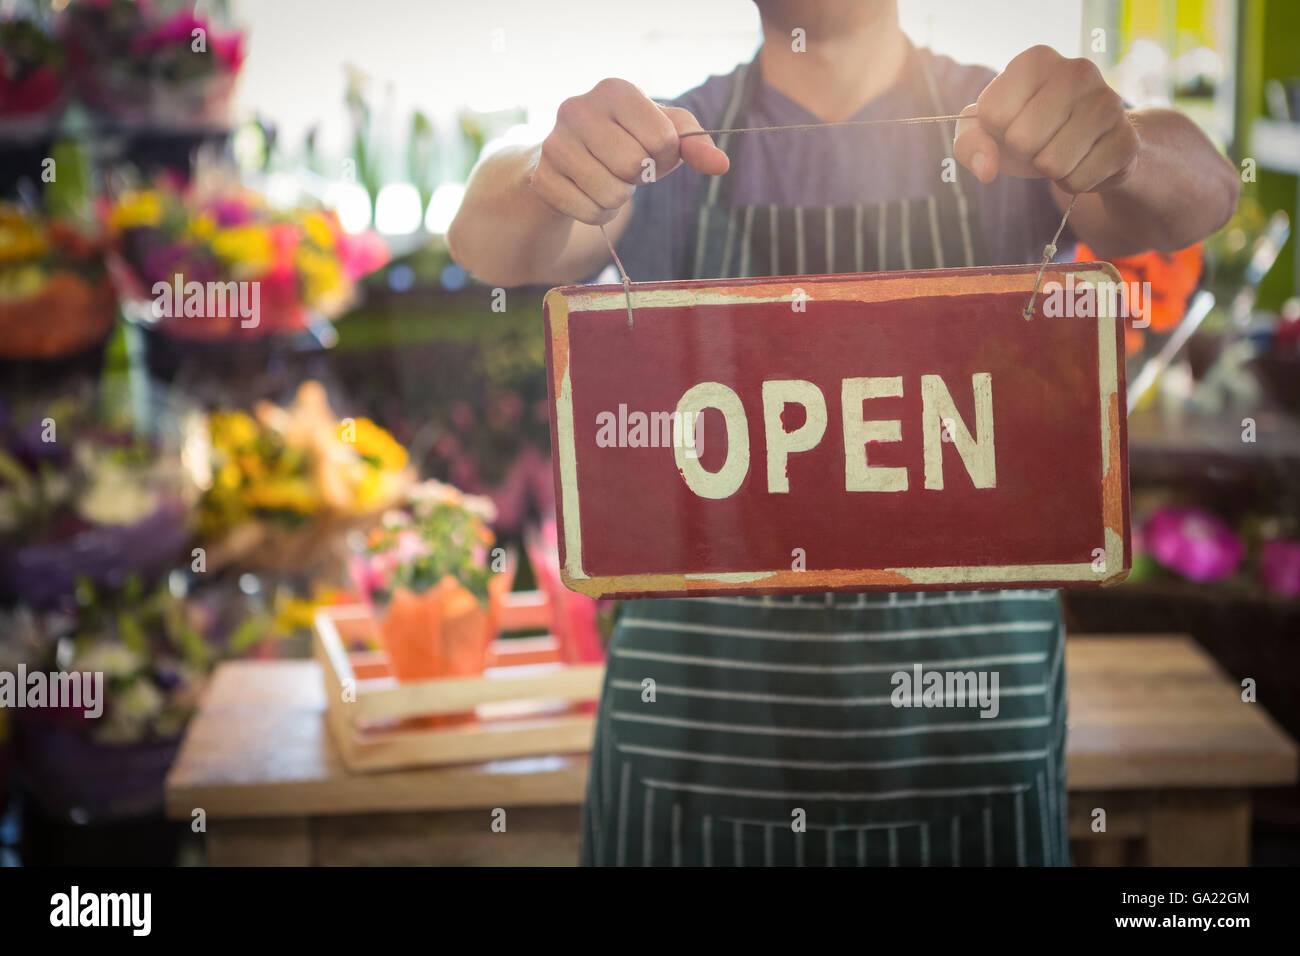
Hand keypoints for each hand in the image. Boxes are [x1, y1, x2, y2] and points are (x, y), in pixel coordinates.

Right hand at [528, 78, 728, 224]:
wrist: (570, 159)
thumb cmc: (626, 139)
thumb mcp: (663, 132)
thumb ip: (695, 144)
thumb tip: (721, 164)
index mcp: (613, 89)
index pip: (662, 138)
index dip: (666, 156)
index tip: (653, 151)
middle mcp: (577, 109)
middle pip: (635, 166)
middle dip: (641, 177)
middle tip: (629, 168)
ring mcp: (553, 144)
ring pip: (611, 194)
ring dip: (620, 198)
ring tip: (609, 180)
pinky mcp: (542, 178)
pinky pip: (590, 213)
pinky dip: (600, 214)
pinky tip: (590, 194)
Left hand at [954, 46, 1139, 193]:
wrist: (1089, 143)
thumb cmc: (1029, 130)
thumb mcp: (987, 132)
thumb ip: (969, 144)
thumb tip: (985, 168)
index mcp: (1036, 59)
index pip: (992, 113)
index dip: (997, 132)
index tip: (1014, 123)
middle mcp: (1077, 70)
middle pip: (1021, 139)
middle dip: (1024, 153)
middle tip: (1040, 142)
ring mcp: (1109, 102)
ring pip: (1052, 164)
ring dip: (1049, 170)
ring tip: (1061, 150)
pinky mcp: (1126, 139)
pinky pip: (1078, 181)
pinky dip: (1073, 182)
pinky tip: (1083, 161)